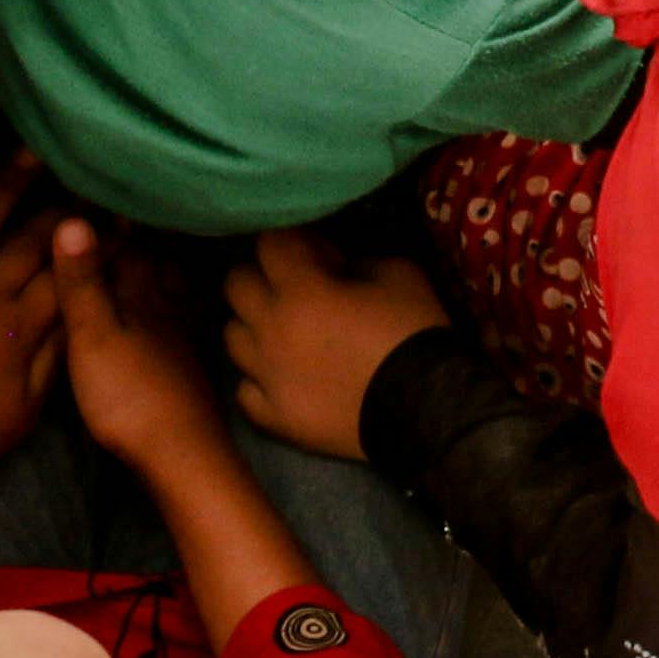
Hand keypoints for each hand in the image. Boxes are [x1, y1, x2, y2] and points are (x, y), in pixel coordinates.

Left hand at [0, 162, 69, 475]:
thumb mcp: (26, 407)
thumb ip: (52, 353)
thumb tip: (77, 308)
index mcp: (18, 325)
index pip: (66, 272)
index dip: (95, 245)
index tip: (118, 222)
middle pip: (28, 237)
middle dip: (59, 208)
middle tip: (81, 180)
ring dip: (4, 185)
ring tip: (28, 154)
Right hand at [48, 221, 230, 477]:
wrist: (181, 455)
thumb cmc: (130, 395)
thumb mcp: (93, 335)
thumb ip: (83, 281)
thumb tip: (73, 218)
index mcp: (143, 292)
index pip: (128, 242)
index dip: (110, 219)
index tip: (91, 195)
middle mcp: (168, 304)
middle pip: (153, 260)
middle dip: (134, 239)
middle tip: (114, 215)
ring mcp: (182, 335)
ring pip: (168, 287)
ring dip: (155, 266)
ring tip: (141, 250)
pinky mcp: (186, 364)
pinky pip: (175, 316)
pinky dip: (167, 302)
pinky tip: (164, 309)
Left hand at [222, 226, 450, 457]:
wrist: (427, 408)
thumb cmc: (413, 332)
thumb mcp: (396, 272)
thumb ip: (352, 260)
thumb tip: (327, 266)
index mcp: (300, 290)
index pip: (268, 242)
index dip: (293, 241)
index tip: (318, 253)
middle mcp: (270, 329)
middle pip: (235, 285)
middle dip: (262, 277)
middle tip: (294, 288)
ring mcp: (266, 376)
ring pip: (232, 336)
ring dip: (255, 327)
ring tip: (285, 334)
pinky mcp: (274, 416)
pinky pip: (244, 390)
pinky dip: (259, 379)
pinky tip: (285, 377)